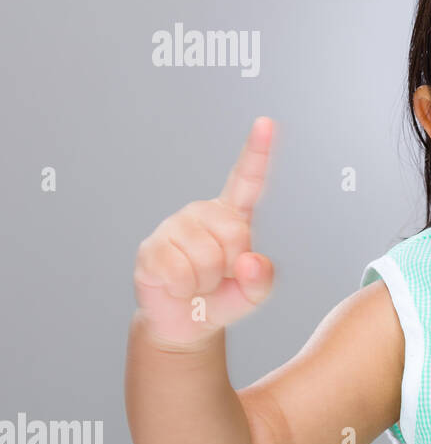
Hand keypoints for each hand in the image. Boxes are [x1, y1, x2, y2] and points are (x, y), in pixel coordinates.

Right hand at [133, 117, 276, 350]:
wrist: (187, 322)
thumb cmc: (224, 297)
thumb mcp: (255, 292)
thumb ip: (263, 277)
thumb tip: (248, 261)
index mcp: (233, 215)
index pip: (247, 179)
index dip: (258, 151)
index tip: (266, 122)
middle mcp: (202, 213)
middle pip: (235, 234)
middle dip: (233, 265)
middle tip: (220, 276)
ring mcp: (174, 227)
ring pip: (205, 256)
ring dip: (206, 280)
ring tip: (199, 282)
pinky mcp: (151, 248)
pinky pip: (178, 271)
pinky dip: (184, 288)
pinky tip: (179, 286)